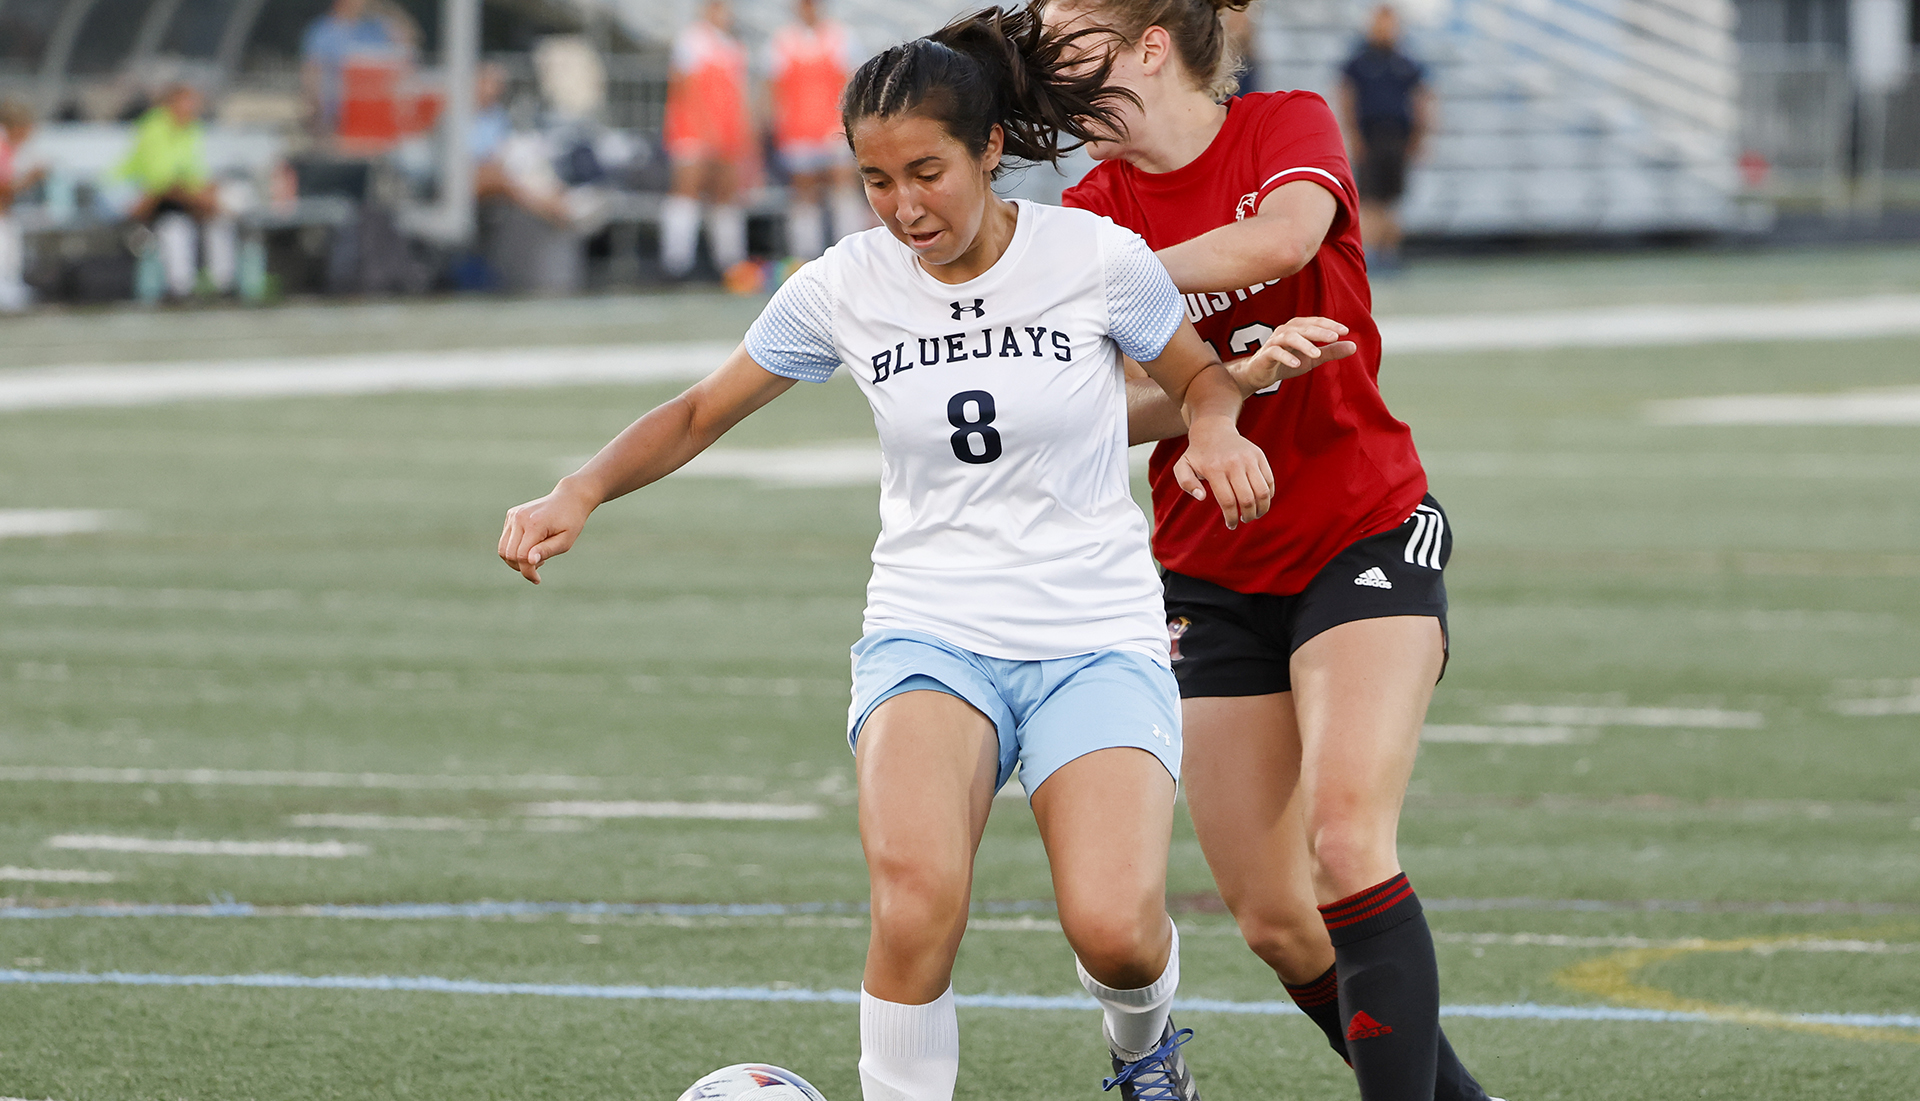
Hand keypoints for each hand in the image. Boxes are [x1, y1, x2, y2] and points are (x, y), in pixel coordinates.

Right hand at [498, 480, 595, 583]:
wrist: (569, 498)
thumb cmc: (571, 522)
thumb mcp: (565, 541)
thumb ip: (546, 551)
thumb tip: (529, 561)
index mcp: (534, 524)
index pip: (521, 556)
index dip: (528, 572)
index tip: (537, 579)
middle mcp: (519, 518)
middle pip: (508, 554)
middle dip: (521, 567)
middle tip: (540, 566)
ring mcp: (513, 515)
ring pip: (503, 549)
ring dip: (515, 560)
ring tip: (536, 556)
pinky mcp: (511, 515)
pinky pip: (505, 540)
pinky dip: (515, 549)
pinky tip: (532, 546)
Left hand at [1172, 420, 1273, 529]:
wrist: (1213, 429)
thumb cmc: (1198, 454)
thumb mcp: (1183, 467)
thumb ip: (1186, 483)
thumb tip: (1201, 497)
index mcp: (1214, 469)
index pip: (1228, 501)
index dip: (1231, 517)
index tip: (1231, 525)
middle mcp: (1234, 463)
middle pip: (1247, 499)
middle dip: (1248, 516)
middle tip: (1245, 520)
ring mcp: (1249, 458)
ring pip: (1263, 491)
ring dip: (1262, 508)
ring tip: (1256, 514)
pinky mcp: (1259, 456)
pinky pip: (1269, 481)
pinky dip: (1268, 495)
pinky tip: (1260, 501)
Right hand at [1232, 317, 1356, 394]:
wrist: (1258, 374)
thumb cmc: (1285, 362)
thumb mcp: (1312, 358)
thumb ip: (1331, 352)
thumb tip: (1354, 346)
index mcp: (1297, 328)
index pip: (1315, 322)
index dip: (1329, 324)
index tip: (1345, 331)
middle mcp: (1285, 331)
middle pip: (1304, 327)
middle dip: (1319, 331)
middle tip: (1335, 337)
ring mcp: (1274, 342)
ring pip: (1289, 337)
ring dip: (1304, 344)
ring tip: (1317, 353)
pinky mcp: (1265, 355)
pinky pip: (1275, 352)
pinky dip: (1286, 357)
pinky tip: (1297, 364)